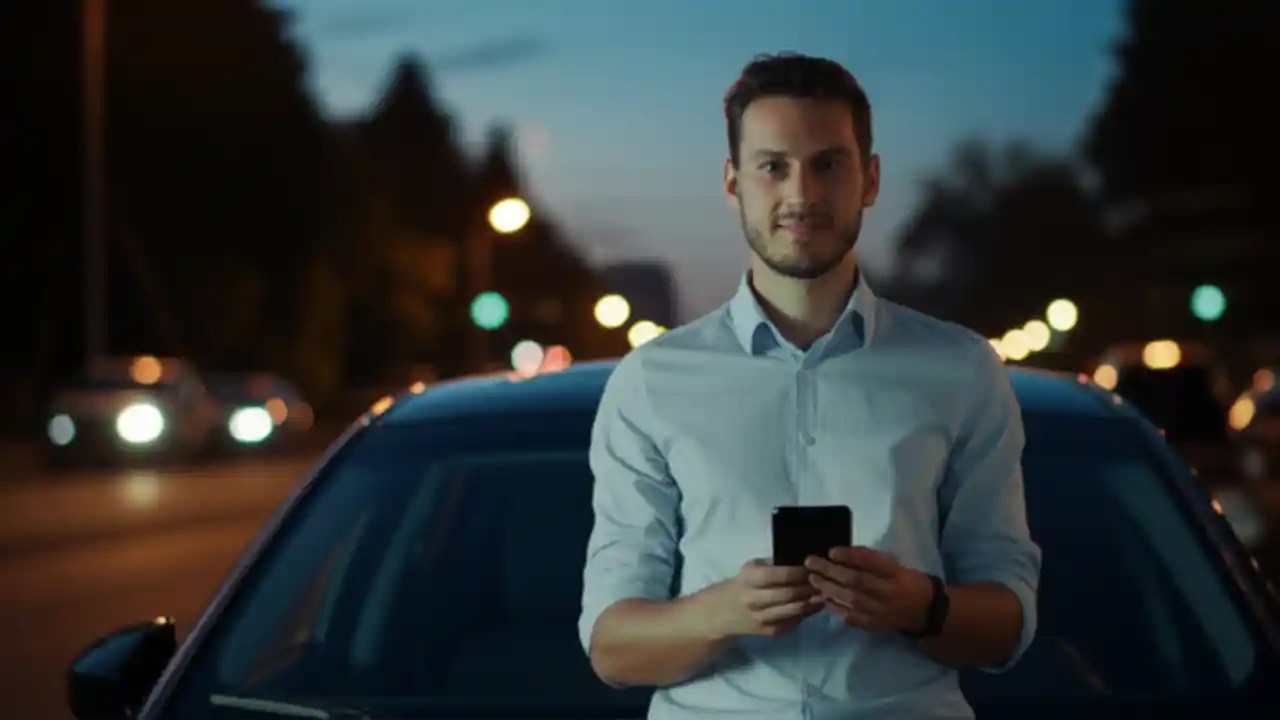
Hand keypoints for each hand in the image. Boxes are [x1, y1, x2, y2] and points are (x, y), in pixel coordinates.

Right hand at [697, 558, 823, 639]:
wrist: (721, 614)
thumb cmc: (741, 585)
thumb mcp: (751, 568)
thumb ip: (773, 564)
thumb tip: (802, 559)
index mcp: (751, 579)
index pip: (783, 575)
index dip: (802, 571)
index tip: (814, 566)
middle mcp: (755, 600)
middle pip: (791, 594)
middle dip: (810, 587)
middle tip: (824, 580)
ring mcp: (762, 618)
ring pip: (795, 610)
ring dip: (813, 601)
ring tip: (824, 593)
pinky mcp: (769, 632)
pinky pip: (793, 622)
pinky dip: (806, 613)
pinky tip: (814, 605)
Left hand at [804, 546, 933, 633]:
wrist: (924, 611)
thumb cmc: (906, 581)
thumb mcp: (895, 565)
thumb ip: (871, 560)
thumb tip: (842, 553)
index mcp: (896, 573)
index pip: (871, 562)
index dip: (850, 556)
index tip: (831, 551)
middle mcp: (889, 592)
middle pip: (856, 581)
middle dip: (831, 571)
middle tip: (811, 562)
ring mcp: (881, 611)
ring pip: (851, 599)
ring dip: (828, 588)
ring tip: (813, 579)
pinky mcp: (875, 625)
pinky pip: (851, 617)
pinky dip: (835, 608)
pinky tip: (823, 599)